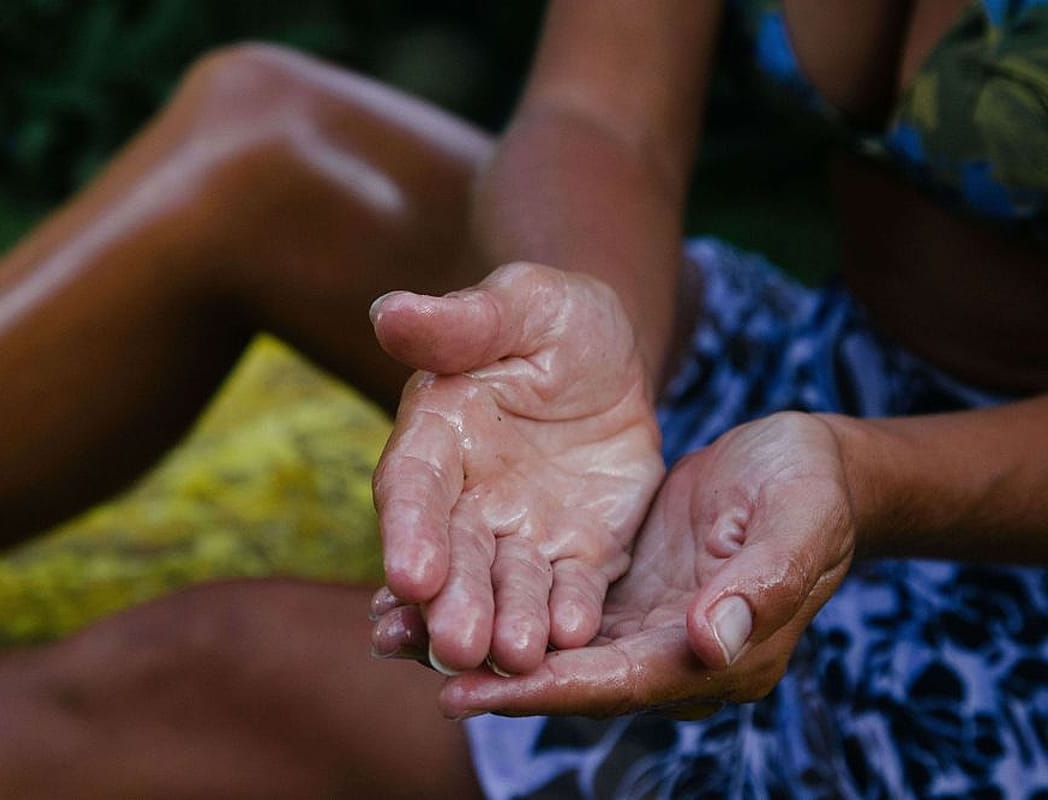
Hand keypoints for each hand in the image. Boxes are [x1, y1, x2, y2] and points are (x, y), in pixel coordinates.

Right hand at [369, 262, 662, 675]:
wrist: (609, 353)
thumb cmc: (550, 317)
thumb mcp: (518, 303)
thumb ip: (460, 321)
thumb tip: (389, 310)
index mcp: (437, 435)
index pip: (412, 487)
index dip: (408, 530)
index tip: (408, 575)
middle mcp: (468, 496)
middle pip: (455, 556)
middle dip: (454, 602)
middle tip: (457, 646)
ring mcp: (522, 531)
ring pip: (509, 586)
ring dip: (508, 625)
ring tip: (516, 659)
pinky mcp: (579, 551)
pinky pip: (574, 587)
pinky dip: (572, 614)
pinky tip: (578, 639)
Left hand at [436, 412, 856, 717]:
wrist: (807, 466)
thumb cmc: (812, 488)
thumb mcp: (797, 520)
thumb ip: (763, 582)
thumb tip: (711, 640)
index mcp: (718, 654)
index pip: (615, 682)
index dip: (541, 689)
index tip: (463, 689)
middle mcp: (670, 654)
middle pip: (565, 674)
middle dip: (482, 671)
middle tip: (396, 649)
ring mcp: (642, 625)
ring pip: (546, 643)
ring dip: (475, 637)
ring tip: (392, 623)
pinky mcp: (622, 590)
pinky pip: (550, 604)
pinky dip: (498, 598)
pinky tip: (441, 582)